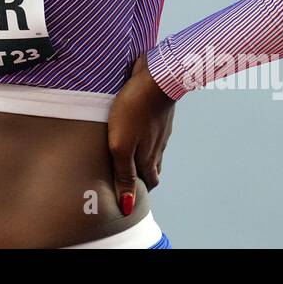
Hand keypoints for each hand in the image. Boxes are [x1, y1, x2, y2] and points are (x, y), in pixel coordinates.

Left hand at [107, 53, 176, 214]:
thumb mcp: (122, 145)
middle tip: (129, 180)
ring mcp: (161, 130)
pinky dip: (147, 137)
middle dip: (143, 177)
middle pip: (153, 169)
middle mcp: (158, 147)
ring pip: (155, 150)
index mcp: (149, 158)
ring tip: (131, 158)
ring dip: (145, 157)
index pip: (148, 183)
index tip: (130, 196)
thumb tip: (127, 206)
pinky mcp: (159, 114)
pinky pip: (154, 132)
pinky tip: (138, 130)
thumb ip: (124, 174)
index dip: (139, 192)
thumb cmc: (134, 110)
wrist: (155, 77)